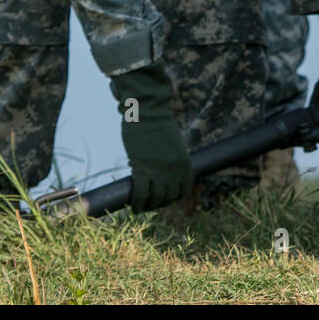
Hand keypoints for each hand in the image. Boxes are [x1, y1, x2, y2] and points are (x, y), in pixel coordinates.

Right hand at [110, 64, 194, 211]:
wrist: (148, 112)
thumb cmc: (158, 126)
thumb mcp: (174, 145)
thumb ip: (173, 161)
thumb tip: (165, 176)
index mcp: (185, 164)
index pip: (182, 191)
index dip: (172, 198)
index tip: (163, 199)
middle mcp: (175, 170)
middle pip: (168, 197)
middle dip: (159, 204)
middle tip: (149, 204)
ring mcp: (160, 171)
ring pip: (155, 199)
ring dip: (148, 206)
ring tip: (141, 207)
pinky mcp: (143, 169)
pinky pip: (141, 194)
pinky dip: (137, 204)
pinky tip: (133, 207)